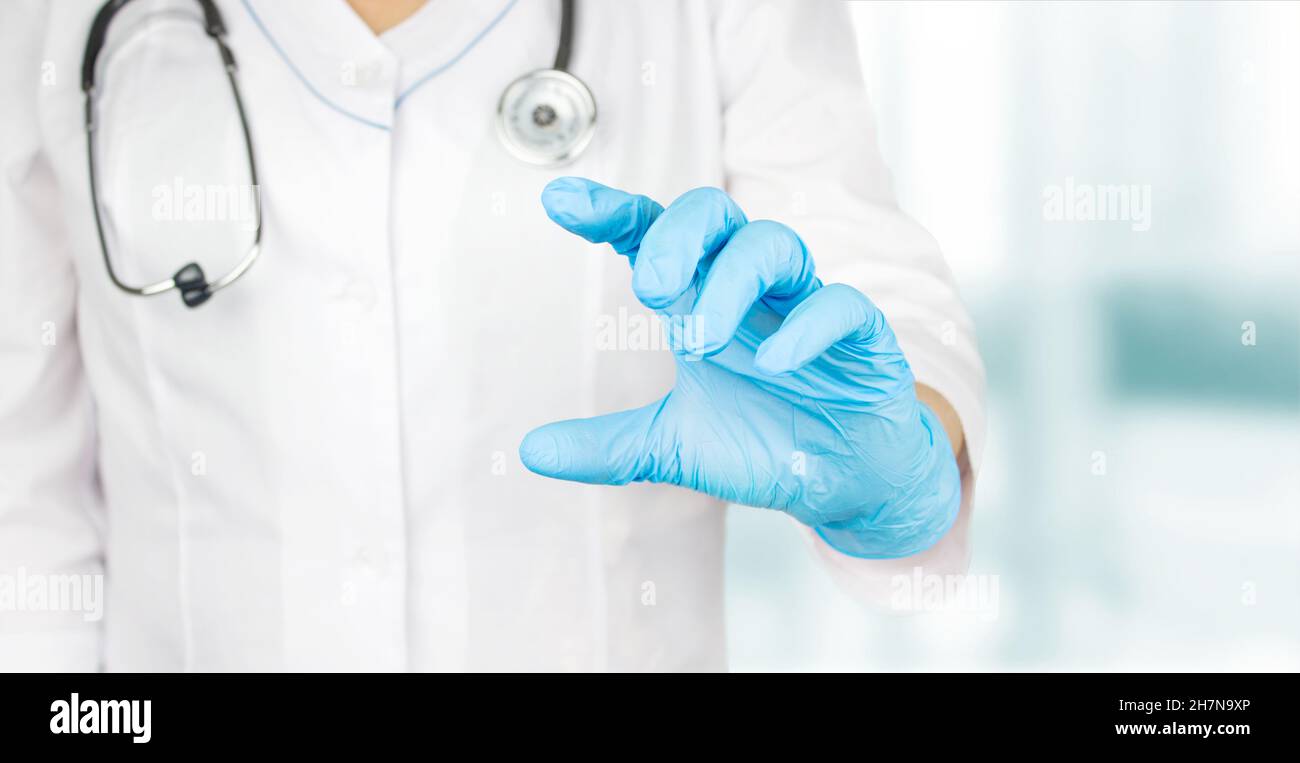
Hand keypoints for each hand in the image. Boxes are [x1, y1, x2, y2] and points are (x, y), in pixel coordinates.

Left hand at [519, 178, 960, 557]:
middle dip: (678, 234)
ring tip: (697, 341)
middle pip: (716, 214)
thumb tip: (531, 451)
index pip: (654, 236)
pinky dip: (805, 326)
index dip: (610, 212)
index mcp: (702, 302)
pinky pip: (840, 305)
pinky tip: (772, 363)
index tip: (559, 200)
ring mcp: (806, 306)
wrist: (844, 483)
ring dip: (731, 283)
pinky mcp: (862, 337)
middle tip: (649, 286)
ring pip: (774, 245)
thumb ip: (608, 445)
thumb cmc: (764, 443)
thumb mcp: (673, 448)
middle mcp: (751, 292)